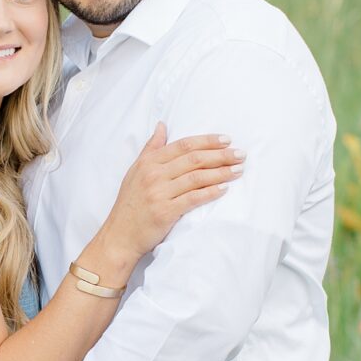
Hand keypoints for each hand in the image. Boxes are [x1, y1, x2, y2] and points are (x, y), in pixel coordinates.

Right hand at [100, 123, 244, 262]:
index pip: (183, 146)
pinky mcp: (165, 211)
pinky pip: (193, 198)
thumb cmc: (129, 204)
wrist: (120, 235)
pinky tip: (224, 188)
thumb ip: (151, 148)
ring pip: (196, 177)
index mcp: (148, 163)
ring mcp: (159, 193)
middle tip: (240, 154)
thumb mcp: (135, 171)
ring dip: (221, 172)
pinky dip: (210, 192)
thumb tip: (162, 125)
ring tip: (238, 170)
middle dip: (220, 155)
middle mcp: (154, 175)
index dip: (207, 141)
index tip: (226, 140)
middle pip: (193, 159)